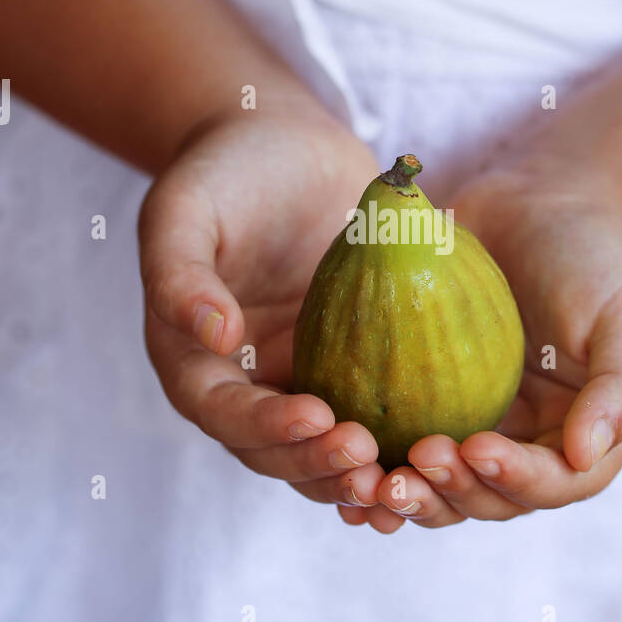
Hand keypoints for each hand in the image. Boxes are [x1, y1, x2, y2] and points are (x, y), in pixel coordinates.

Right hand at [138, 107, 390, 508]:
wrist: (282, 144)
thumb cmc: (226, 170)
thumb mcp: (185, 208)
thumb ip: (179, 273)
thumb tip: (212, 336)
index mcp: (193, 362)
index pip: (224, 413)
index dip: (266, 427)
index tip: (319, 418)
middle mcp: (244, 386)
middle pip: (274, 452)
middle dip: (319, 466)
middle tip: (369, 459)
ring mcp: (297, 382)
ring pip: (324, 452)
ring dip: (360, 474)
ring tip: (407, 476)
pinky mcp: (349, 370)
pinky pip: (374, 417)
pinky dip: (398, 445)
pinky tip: (443, 452)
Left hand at [359, 153, 621, 529]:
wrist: (540, 202)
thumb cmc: (597, 255)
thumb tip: (585, 456)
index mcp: (586, 440)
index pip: (554, 483)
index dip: (514, 479)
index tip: (473, 447)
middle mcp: (530, 448)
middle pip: (489, 500)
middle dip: (450, 494)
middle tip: (410, 466)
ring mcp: (475, 428)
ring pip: (438, 487)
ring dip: (406, 494)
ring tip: (369, 478)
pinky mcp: (426, 403)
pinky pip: (395, 443)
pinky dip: (370, 461)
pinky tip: (335, 455)